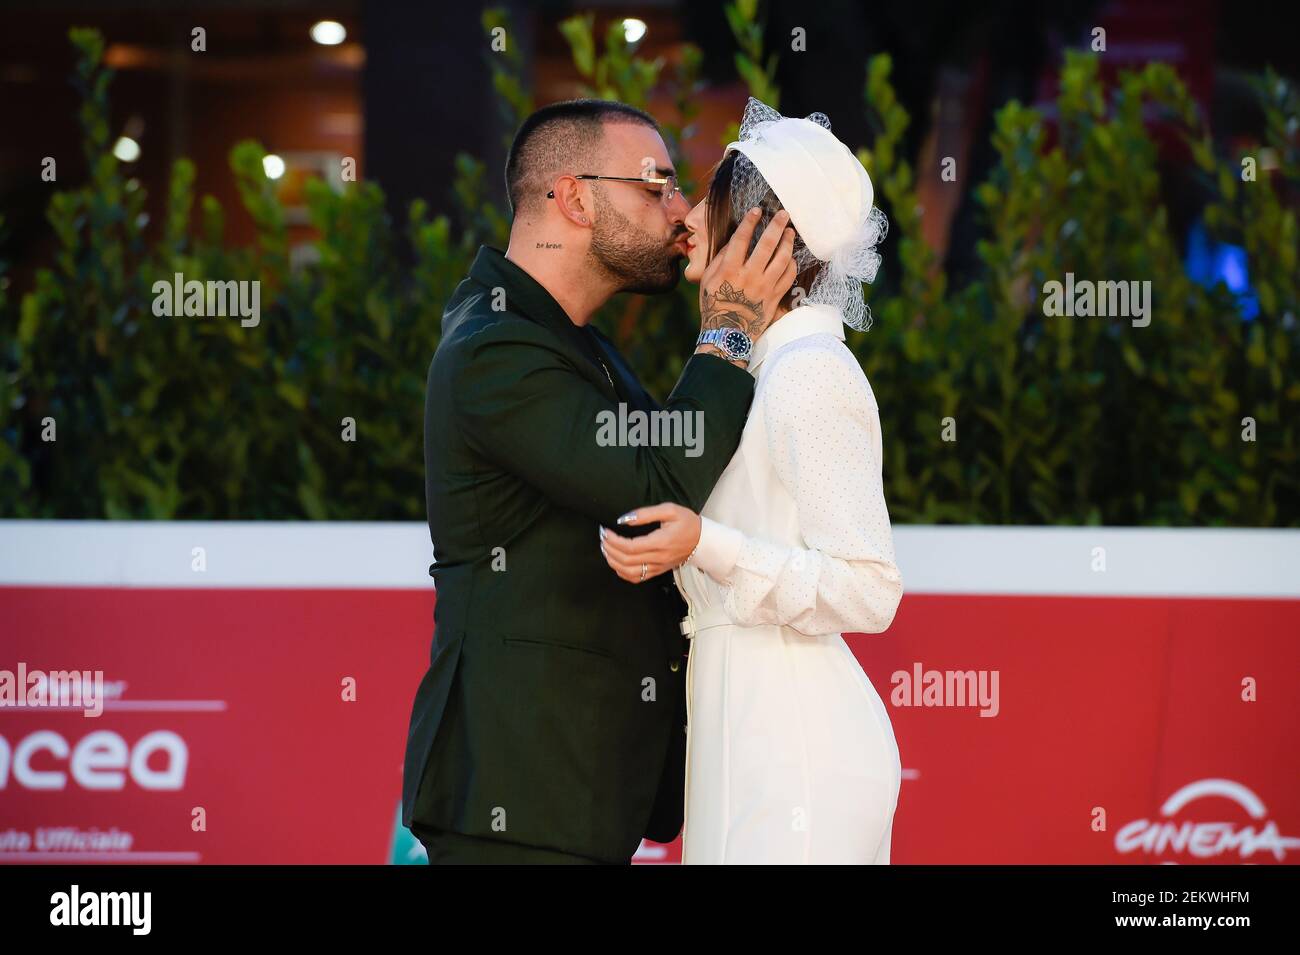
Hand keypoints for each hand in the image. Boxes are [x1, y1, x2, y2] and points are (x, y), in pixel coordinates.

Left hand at [599, 503, 701, 583]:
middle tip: (602, 538)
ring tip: (606, 549)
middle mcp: (658, 558)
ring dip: (613, 562)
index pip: (630, 547)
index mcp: (661, 542)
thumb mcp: (670, 510)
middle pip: (626, 560)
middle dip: (610, 549)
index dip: (614, 541)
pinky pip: (637, 578)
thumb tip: (624, 519)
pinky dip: (622, 572)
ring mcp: (658, 567)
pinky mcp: (658, 571)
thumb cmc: (687, 522)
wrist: (703, 541)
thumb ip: (645, 513)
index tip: (606, 531)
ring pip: (629, 572)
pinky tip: (616, 562)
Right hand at [697, 207, 797, 356]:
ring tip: (790, 232)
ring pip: (782, 258)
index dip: (750, 222)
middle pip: (767, 244)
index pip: (741, 238)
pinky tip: (790, 256)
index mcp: (729, 270)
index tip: (757, 210)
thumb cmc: (714, 305)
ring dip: (788, 242)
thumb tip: (733, 241)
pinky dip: (791, 263)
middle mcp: (749, 276)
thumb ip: (720, 259)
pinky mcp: (775, 297)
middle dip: (777, 225)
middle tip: (783, 214)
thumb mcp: (708, 280)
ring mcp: (765, 287)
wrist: (727, 335)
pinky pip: (788, 276)